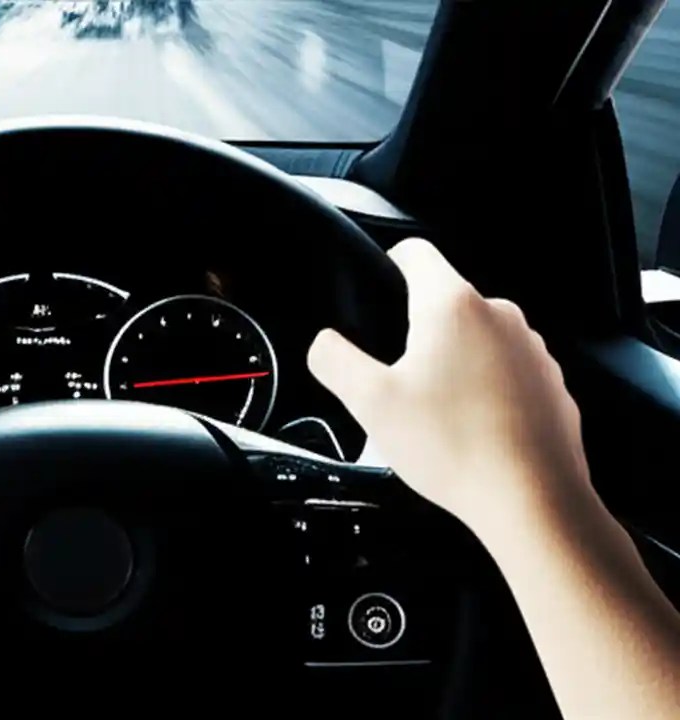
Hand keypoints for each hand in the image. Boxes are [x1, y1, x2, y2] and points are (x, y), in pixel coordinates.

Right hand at [307, 239, 591, 533]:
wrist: (531, 499)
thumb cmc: (456, 448)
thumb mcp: (369, 403)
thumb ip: (334, 360)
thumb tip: (325, 344)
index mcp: (452, 307)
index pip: (416, 253)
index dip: (390, 264)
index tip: (381, 288)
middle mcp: (500, 316)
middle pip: (446, 302)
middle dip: (419, 333)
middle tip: (402, 384)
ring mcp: (532, 349)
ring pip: (478, 340)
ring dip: (456, 364)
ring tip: (440, 415)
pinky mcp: (551, 382)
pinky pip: (508, 373)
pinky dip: (487, 392)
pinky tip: (474, 430)